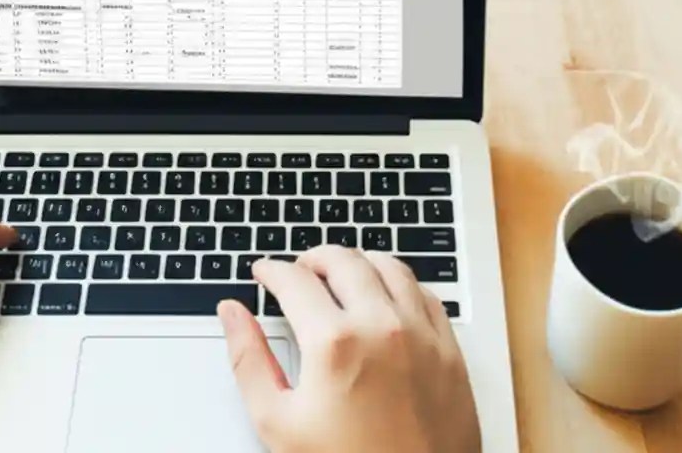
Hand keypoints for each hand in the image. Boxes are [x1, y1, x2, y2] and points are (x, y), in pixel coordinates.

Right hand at [218, 246, 479, 452]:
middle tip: (298, 271)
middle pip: (343, 261)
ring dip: (358, 263)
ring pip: (389, 267)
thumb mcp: (278, 422)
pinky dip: (400, 284)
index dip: (271, 270)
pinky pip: (425, 294)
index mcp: (335, 342)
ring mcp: (422, 335)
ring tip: (339, 276)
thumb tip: (232, 314)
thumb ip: (248, 359)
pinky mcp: (449, 351)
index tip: (264, 273)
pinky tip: (386, 297)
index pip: (294, 279)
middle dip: (313, 258)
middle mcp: (382, 327)